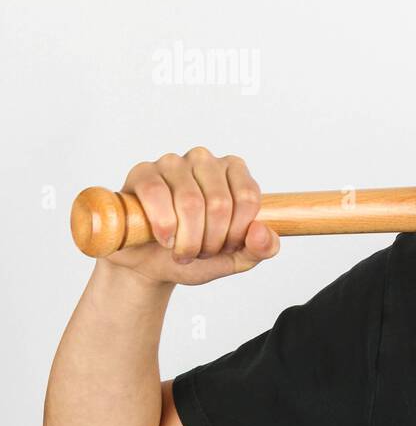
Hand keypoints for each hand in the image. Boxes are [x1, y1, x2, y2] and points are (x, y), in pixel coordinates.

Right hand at [103, 147, 279, 284]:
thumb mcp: (237, 258)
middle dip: (211, 241)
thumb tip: (260, 230)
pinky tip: (164, 238)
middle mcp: (205, 160)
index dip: (237, 233)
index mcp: (235, 171)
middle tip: (201, 253)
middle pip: (219, 203)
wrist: (152, 265)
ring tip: (182, 250)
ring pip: (189, 201)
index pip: (248, 198)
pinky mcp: (143, 172)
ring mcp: (173, 163)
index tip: (225, 248)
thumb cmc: (196, 254)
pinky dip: (163, 225)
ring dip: (187, 239)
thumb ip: (262, 248)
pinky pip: (156, 194)